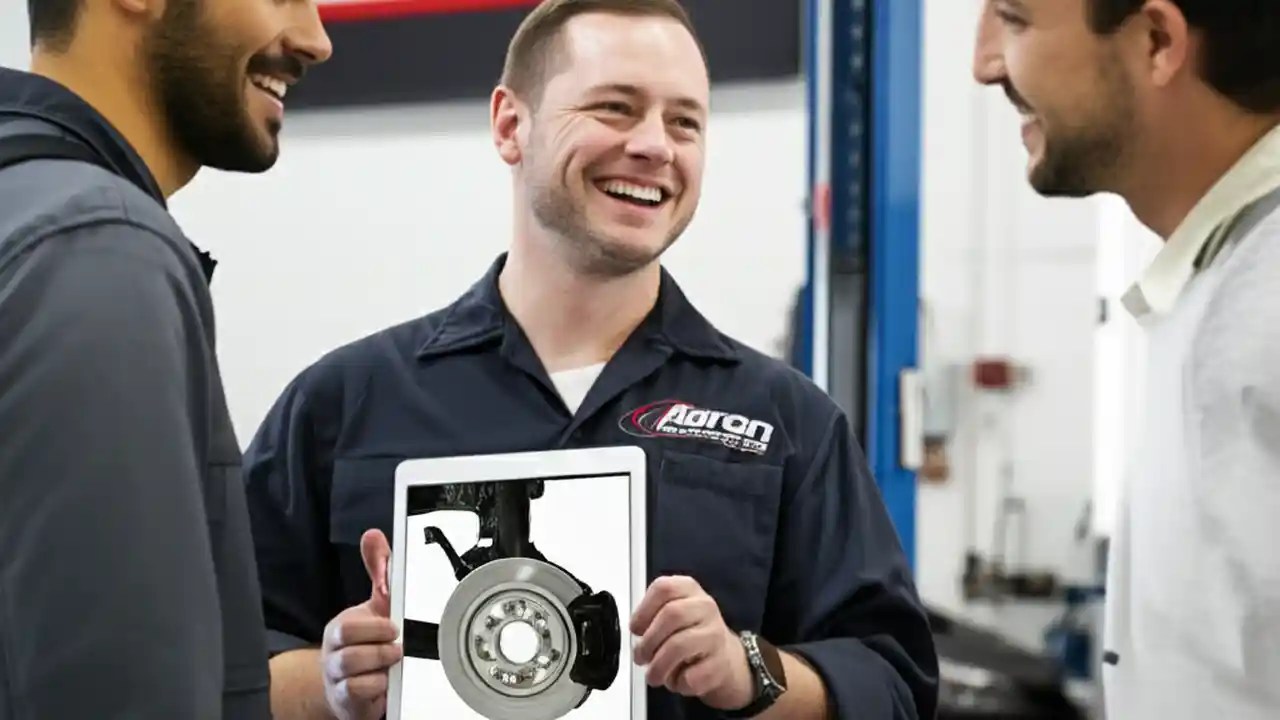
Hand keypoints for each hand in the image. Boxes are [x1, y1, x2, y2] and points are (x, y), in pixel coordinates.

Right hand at [320, 529, 402, 719]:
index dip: (372, 624)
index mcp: (340, 629)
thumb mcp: (375, 607)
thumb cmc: (364, 645)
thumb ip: (379, 573)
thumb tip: (374, 536)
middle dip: (379, 644)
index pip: (348, 624)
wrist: (348, 689)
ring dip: (381, 664)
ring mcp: (337, 679)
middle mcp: (334, 653)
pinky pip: (360, 692)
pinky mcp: (346, 701)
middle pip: (349, 648)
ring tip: (394, 660)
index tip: (391, 624)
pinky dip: (378, 687)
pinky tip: (386, 681)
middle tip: (396, 641)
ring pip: (356, 671)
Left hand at [629, 576, 753, 710]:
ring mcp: (716, 633)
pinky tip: (679, 679)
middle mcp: (705, 606)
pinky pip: (692, 675)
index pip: (664, 588)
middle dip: (648, 641)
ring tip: (653, 675)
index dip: (643, 610)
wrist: (723, 657)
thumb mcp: (671, 612)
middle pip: (671, 615)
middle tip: (641, 656)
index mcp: (688, 589)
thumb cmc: (689, 633)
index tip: (636, 629)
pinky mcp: (721, 663)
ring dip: (659, 665)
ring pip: (679, 645)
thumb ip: (651, 615)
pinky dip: (679, 682)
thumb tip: (637, 629)